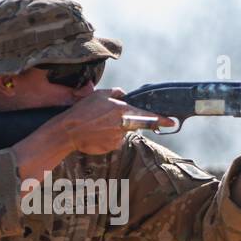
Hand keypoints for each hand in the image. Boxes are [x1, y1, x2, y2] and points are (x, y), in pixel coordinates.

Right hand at [54, 88, 174, 156]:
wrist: (68, 131)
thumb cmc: (82, 111)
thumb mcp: (99, 95)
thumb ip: (115, 93)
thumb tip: (123, 94)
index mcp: (123, 110)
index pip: (147, 116)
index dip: (161, 119)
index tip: (172, 122)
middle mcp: (123, 125)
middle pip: (135, 124)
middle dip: (130, 122)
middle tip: (111, 120)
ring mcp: (117, 138)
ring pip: (123, 132)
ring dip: (115, 129)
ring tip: (97, 125)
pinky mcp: (111, 147)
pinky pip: (114, 141)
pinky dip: (108, 137)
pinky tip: (96, 133)